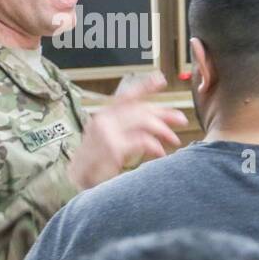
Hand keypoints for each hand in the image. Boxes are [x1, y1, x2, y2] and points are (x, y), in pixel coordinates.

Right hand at [67, 72, 187, 190]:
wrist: (77, 180)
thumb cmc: (96, 162)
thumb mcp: (111, 139)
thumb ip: (130, 129)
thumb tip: (159, 125)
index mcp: (104, 115)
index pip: (126, 96)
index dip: (144, 87)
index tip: (160, 79)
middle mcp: (104, 120)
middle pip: (141, 109)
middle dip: (165, 114)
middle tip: (182, 120)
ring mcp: (107, 132)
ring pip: (144, 122)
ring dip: (163, 130)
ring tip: (174, 140)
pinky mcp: (113, 147)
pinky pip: (142, 140)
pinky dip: (155, 146)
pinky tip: (160, 152)